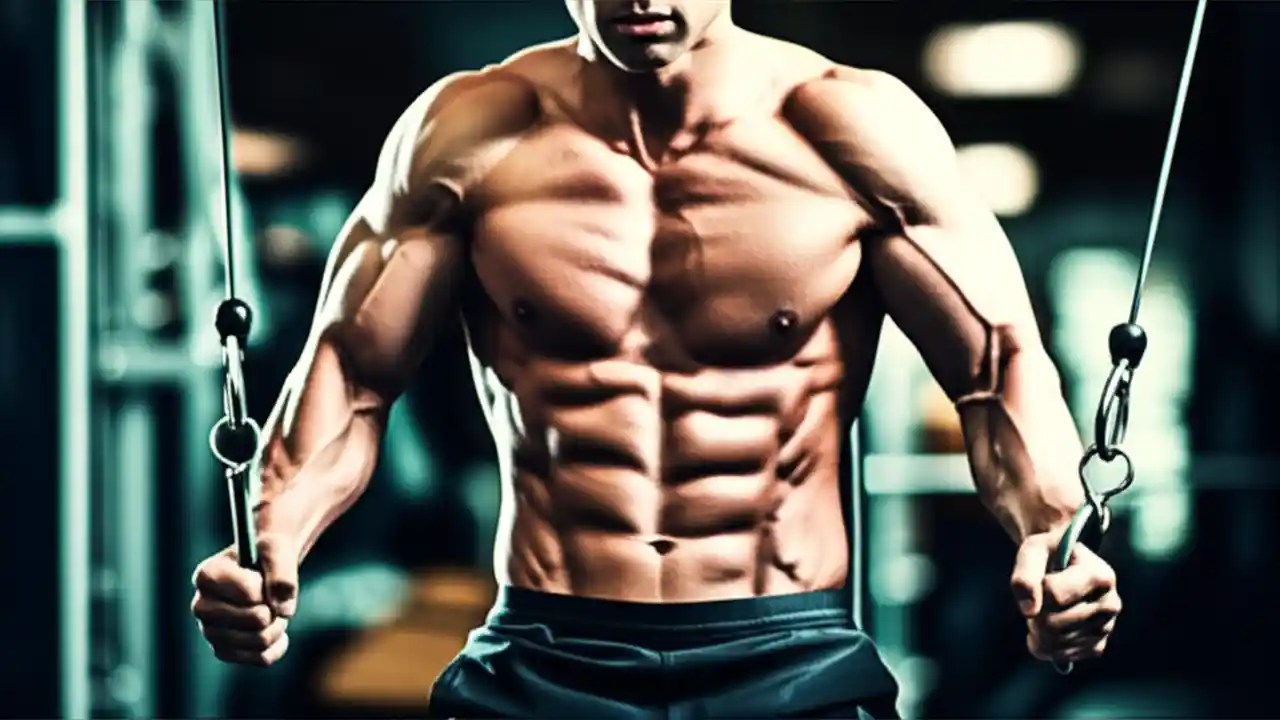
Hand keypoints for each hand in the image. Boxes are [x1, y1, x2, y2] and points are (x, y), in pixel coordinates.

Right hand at [191, 533, 299, 666]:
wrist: (265, 567)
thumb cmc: (268, 554)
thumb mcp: (277, 548)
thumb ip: (282, 573)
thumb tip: (283, 610)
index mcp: (206, 576)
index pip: (251, 592)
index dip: (267, 584)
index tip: (261, 575)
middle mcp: (201, 606)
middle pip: (256, 620)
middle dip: (275, 608)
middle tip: (271, 596)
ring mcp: (210, 632)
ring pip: (260, 641)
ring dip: (278, 625)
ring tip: (272, 609)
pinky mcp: (224, 651)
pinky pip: (263, 658)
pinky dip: (278, 644)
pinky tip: (274, 628)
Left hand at [1010, 532, 1121, 664]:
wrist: (1067, 564)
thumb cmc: (1049, 554)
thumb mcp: (1033, 550)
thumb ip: (1025, 574)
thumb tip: (1029, 611)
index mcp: (1100, 575)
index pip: (1053, 594)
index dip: (1035, 588)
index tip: (1041, 577)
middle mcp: (1110, 604)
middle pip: (1052, 623)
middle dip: (1033, 612)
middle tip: (1035, 598)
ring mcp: (1106, 628)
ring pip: (1054, 643)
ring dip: (1036, 628)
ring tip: (1042, 610)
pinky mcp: (1097, 646)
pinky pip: (1060, 656)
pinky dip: (1044, 645)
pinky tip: (1047, 627)